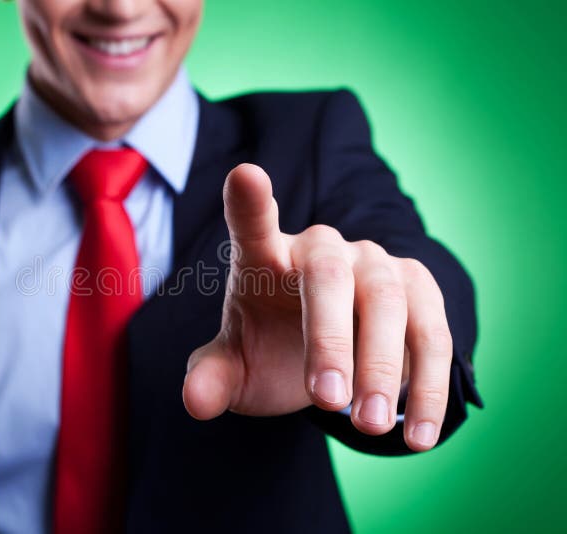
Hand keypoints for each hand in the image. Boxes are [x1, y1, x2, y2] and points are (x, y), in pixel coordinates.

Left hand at [182, 164, 452, 450]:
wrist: (326, 356)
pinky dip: (428, 386)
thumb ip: (212, 378)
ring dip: (384, 367)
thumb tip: (195, 401)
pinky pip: (433, 334)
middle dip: (330, 339)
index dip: (249, 204)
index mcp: (265, 258)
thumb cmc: (269, 349)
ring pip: (390, 302)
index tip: (245, 177)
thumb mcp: (235, 368)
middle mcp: (322, 251)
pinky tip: (419, 436)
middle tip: (327, 401)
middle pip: (329, 276)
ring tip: (370, 428)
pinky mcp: (418, 291)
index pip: (253, 225)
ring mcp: (374, 266)